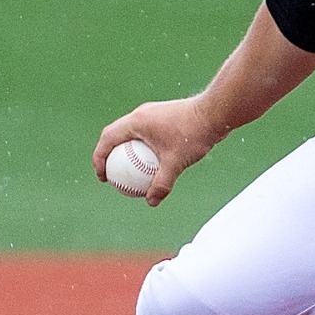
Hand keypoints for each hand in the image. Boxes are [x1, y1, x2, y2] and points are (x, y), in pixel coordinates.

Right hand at [94, 97, 223, 207]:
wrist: (215, 112)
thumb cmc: (194, 134)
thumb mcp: (176, 162)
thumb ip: (162, 183)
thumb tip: (151, 202)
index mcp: (137, 121)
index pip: (107, 139)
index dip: (99, 158)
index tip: (103, 177)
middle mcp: (141, 114)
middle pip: (115, 134)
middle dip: (108, 155)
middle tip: (111, 175)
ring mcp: (152, 113)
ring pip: (130, 133)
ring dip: (125, 151)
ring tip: (128, 172)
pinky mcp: (162, 115)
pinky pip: (144, 133)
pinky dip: (141, 147)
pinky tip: (151, 163)